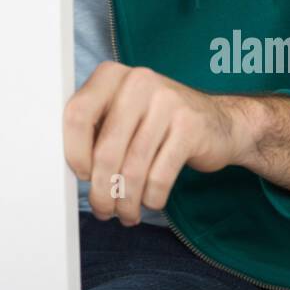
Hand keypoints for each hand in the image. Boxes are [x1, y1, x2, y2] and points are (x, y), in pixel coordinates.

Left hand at [63, 62, 245, 223]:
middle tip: (103, 209)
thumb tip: (72, 172)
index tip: (82, 175)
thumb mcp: (122, 113)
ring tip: (125, 213)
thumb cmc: (156, 122)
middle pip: (105, 148)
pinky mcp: (189, 126)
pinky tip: (150, 202)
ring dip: (126, 201)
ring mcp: (166, 101)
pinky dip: (152, 198)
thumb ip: (95, 131)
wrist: (217, 121)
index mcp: (110, 75)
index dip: (74, 153)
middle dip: (101, 189)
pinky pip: (160, 176)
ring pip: (133, 167)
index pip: (77, 114)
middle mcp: (137, 81)